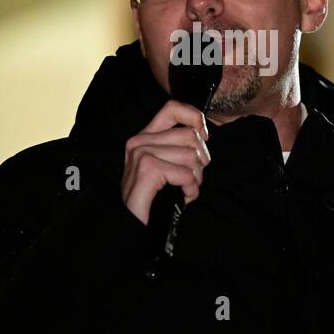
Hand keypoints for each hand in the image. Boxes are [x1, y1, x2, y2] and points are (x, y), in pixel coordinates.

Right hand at [121, 101, 210, 225]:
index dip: (195, 117)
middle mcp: (140, 141)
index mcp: (145, 137)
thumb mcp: (164, 167)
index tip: (204, 137)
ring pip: (191, 155)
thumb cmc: (151, 199)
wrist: (130, 225)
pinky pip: (186, 174)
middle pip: (190, 135)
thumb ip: (177, 148)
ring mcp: (141, 154)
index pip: (172, 108)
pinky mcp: (147, 170)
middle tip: (192, 178)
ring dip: (196, 178)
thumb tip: (203, 134)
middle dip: (201, 159)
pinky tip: (184, 198)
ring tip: (186, 190)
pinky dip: (191, 190)